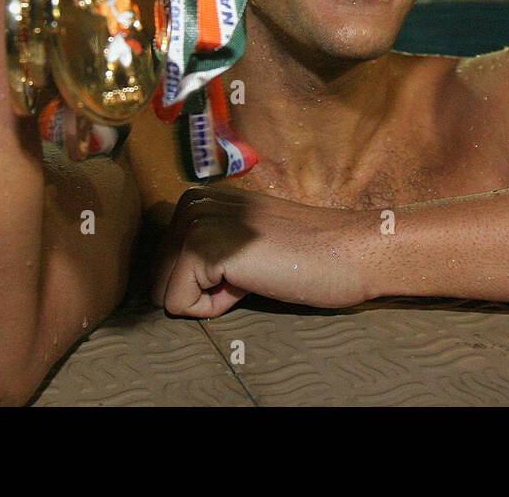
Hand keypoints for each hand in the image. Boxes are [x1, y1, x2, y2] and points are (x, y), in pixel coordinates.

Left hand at [152, 186, 376, 317]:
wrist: (348, 250)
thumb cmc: (306, 252)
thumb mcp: (246, 238)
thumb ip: (210, 245)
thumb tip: (167, 284)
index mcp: (199, 199)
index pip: (166, 263)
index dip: (208, 280)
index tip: (250, 264)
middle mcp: (191, 203)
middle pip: (161, 278)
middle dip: (205, 290)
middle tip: (255, 270)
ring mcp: (196, 222)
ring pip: (165, 293)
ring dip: (210, 299)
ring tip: (254, 274)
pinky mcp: (204, 248)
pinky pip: (179, 305)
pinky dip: (215, 308)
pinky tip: (251, 283)